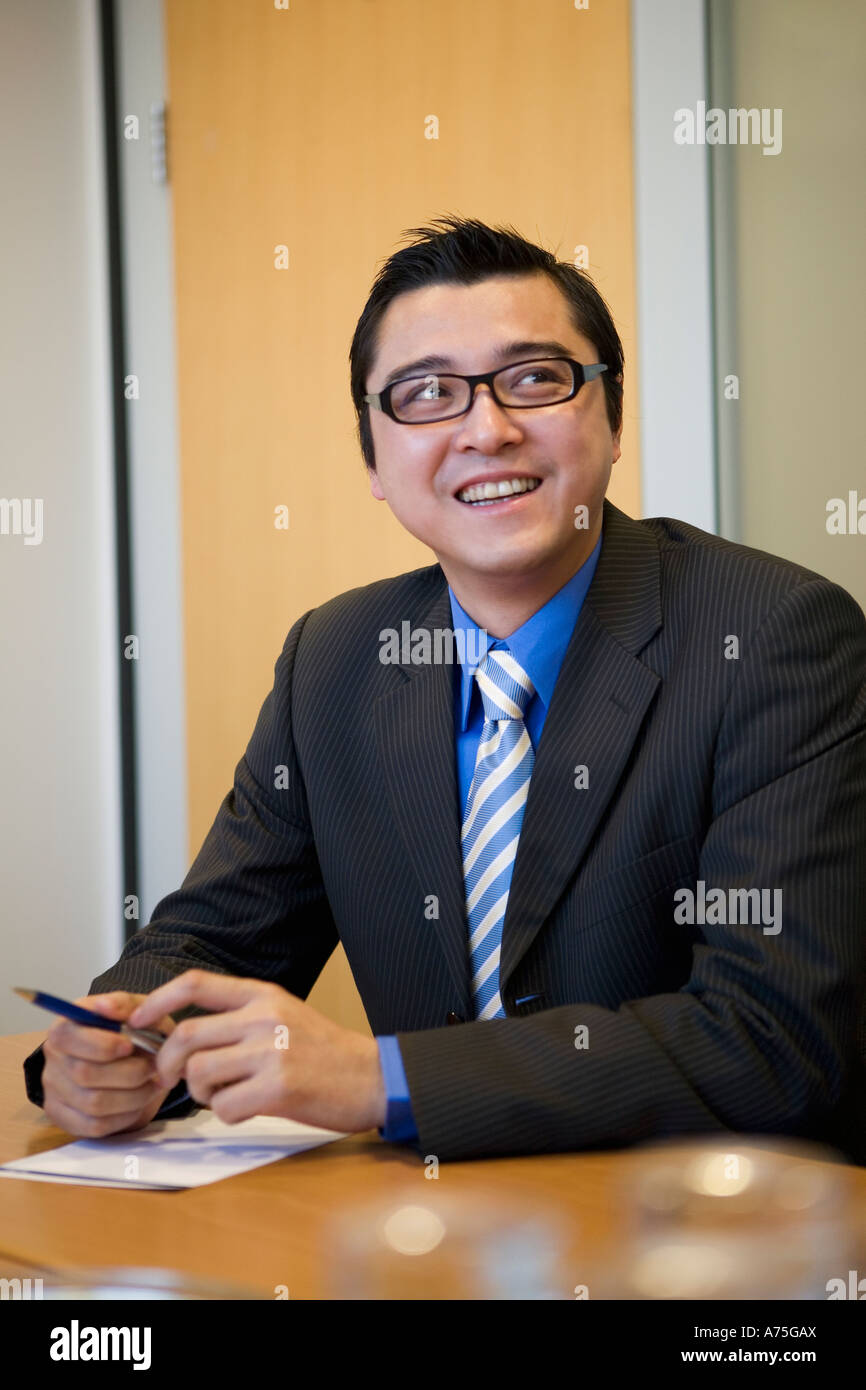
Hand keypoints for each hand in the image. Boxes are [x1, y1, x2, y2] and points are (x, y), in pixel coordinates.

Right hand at [41, 992, 176, 1137]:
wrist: (128, 1058)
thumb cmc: (131, 1030)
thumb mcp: (135, 1010)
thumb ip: (124, 1005)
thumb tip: (107, 1006)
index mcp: (63, 1027)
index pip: (69, 1038)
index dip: (103, 1045)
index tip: (130, 1045)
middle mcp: (53, 1060)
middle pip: (85, 1074)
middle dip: (129, 1072)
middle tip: (153, 1067)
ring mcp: (55, 1091)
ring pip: (93, 1104)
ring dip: (133, 1096)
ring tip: (152, 1083)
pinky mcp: (65, 1118)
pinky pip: (95, 1126)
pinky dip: (125, 1115)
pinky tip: (139, 1101)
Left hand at [128, 970, 386, 1132]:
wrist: (371, 1077)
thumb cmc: (324, 1052)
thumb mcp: (284, 1014)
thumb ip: (240, 1018)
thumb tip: (185, 1035)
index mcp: (263, 995)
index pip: (196, 983)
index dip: (157, 1001)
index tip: (138, 1020)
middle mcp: (264, 1017)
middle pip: (186, 1035)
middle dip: (167, 1063)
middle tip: (172, 1079)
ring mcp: (271, 1052)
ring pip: (199, 1073)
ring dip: (199, 1092)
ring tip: (222, 1095)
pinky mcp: (278, 1088)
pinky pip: (223, 1106)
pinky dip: (226, 1113)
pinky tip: (248, 1109)